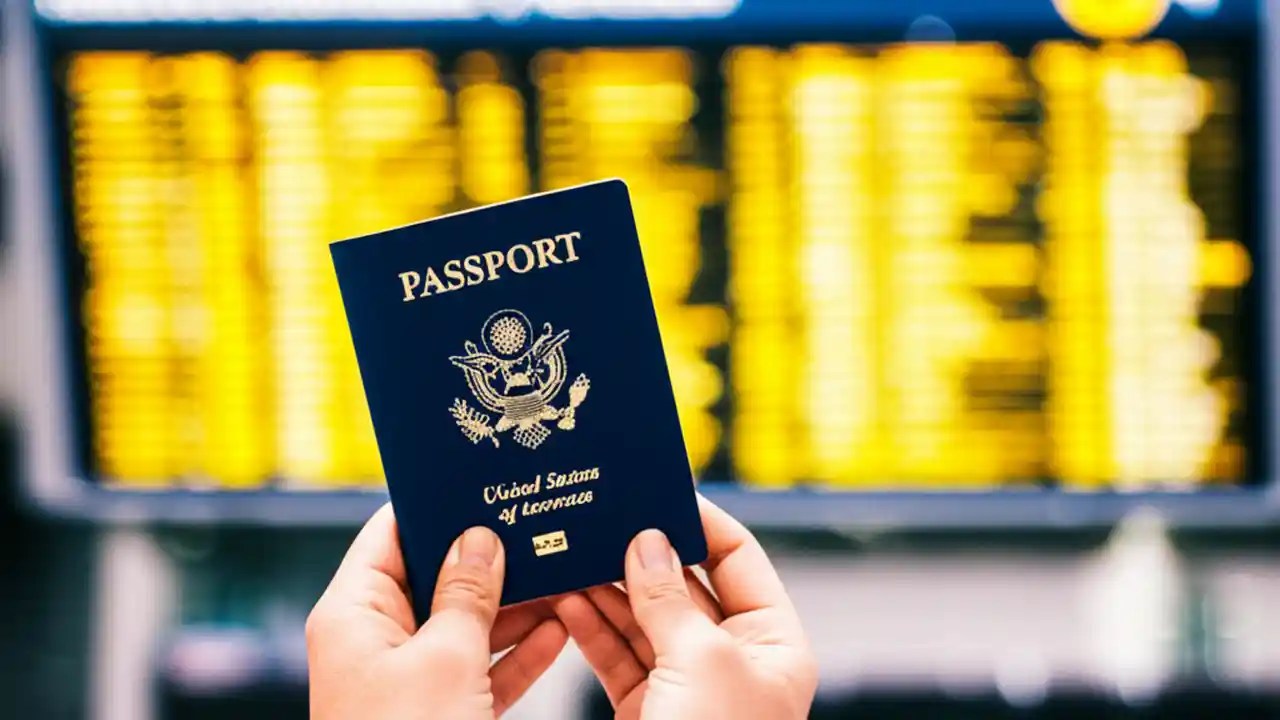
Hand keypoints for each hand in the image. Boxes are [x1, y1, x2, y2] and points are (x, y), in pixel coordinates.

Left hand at [307, 504, 567, 718]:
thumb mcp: (446, 658)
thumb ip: (467, 594)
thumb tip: (480, 540)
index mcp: (353, 613)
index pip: (391, 534)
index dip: (435, 505)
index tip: (479, 482)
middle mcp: (373, 640)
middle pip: (432, 577)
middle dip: (487, 557)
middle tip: (534, 525)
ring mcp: (403, 679)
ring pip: (461, 623)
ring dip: (511, 604)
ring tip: (560, 574)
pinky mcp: (434, 711)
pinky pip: (477, 667)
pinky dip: (515, 651)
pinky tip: (556, 631)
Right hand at [553, 496, 816, 718]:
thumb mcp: (703, 663)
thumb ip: (671, 599)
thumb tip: (648, 542)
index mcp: (774, 644)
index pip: (739, 559)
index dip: (701, 523)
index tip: (658, 492)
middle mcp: (734, 661)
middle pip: (685, 586)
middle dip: (641, 554)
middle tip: (603, 518)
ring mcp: (689, 686)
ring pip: (645, 619)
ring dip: (609, 587)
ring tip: (574, 552)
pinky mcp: (647, 711)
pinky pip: (619, 655)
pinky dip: (592, 628)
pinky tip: (568, 600)